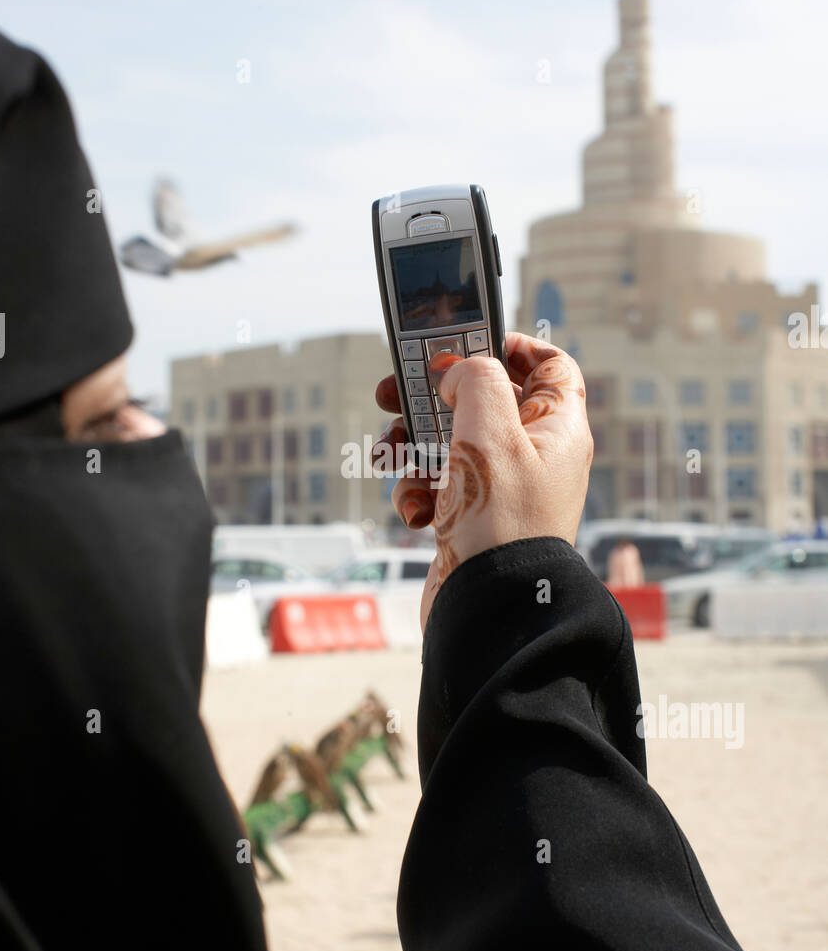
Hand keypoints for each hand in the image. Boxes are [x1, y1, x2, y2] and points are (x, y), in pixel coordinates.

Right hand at [373, 332, 592, 629]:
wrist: (489, 610)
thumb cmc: (500, 522)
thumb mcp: (488, 429)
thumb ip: (475, 378)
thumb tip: (459, 370)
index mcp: (557, 429)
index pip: (549, 366)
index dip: (511, 345)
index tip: (467, 340)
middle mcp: (536, 457)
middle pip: (483, 402)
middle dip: (434, 397)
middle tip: (396, 392)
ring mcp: (503, 491)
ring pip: (451, 445)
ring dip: (413, 445)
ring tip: (393, 454)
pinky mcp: (472, 522)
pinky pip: (438, 489)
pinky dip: (417, 492)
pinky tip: (414, 507)